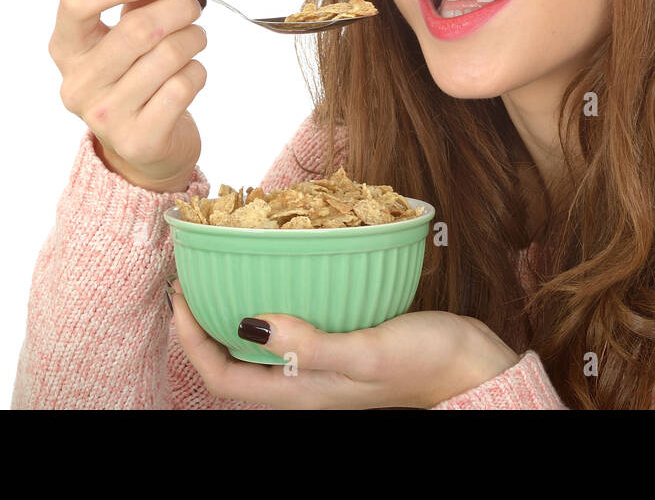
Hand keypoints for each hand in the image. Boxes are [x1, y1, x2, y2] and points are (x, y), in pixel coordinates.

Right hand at [48, 0, 207, 192]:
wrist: (149, 147)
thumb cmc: (138, 73)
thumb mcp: (126, 22)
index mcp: (66, 45)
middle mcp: (77, 81)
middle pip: (135, 29)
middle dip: (177, 9)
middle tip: (192, 6)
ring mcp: (105, 114)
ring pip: (167, 55)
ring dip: (193, 40)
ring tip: (193, 41)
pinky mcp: (139, 138)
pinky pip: (183, 85)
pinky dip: (198, 72)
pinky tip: (190, 75)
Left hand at [169, 280, 519, 408]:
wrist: (475, 366)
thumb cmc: (426, 363)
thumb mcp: (367, 353)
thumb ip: (311, 345)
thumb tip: (249, 323)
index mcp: (299, 392)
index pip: (221, 376)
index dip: (190, 339)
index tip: (180, 292)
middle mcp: (304, 381)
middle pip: (234, 358)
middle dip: (206, 318)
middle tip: (195, 272)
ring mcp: (324, 362)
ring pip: (264, 338)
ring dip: (239, 303)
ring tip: (231, 262)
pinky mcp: (345, 340)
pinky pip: (296, 320)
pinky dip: (281, 294)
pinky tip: (290, 264)